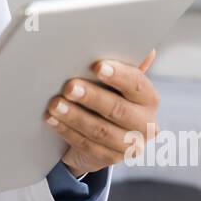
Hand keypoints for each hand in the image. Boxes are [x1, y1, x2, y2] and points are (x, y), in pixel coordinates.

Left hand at [44, 50, 159, 175]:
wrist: (102, 134)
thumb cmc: (109, 95)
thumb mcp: (115, 80)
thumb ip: (123, 62)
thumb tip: (138, 42)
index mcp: (149, 97)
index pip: (137, 84)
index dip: (118, 75)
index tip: (97, 66)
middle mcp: (146, 123)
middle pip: (118, 110)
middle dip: (91, 97)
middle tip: (68, 86)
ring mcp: (130, 145)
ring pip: (101, 131)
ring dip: (75, 116)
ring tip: (54, 104)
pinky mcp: (111, 159)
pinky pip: (87, 146)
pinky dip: (67, 131)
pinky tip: (51, 120)